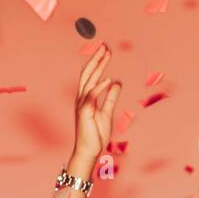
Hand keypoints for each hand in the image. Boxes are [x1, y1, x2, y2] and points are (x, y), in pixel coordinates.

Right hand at [71, 44, 120, 164]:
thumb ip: (111, 98)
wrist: (89, 151)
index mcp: (86, 98)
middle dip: (96, 59)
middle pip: (88, 73)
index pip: (91, 75)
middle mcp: (82, 98)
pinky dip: (99, 87)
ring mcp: (82, 104)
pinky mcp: (84, 112)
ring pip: (89, 81)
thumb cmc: (96, 134)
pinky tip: (107, 78)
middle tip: (105, 46)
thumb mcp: (107, 113)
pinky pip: (91, 96)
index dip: (98, 62)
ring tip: (106, 54)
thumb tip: (116, 83)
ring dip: (98, 67)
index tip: (106, 51)